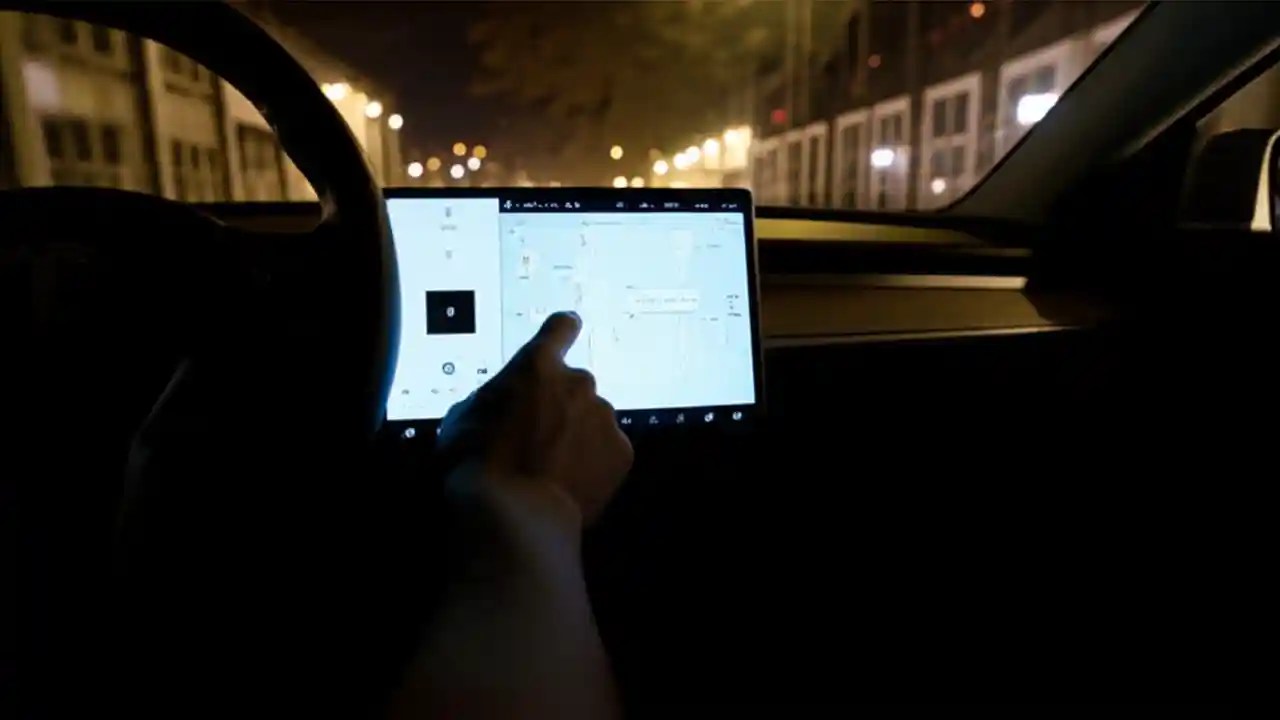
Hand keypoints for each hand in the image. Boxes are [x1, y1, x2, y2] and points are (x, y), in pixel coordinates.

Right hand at [438, 312, 632, 526]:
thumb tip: (496, 406)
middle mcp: (578, 383)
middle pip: (574, 386)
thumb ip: (490, 399)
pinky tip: (568, 484)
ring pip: (591, 420)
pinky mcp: (621, 452)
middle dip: (560, 405)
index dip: (562, 331)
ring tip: (550, 469)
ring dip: (576, 436)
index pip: (561, 328)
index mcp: (537, 365)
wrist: (515, 512)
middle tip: (536, 437)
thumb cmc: (476, 461)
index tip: (566, 331)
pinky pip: (606, 451)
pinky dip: (592, 463)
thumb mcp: (463, 418)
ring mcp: (604, 417)